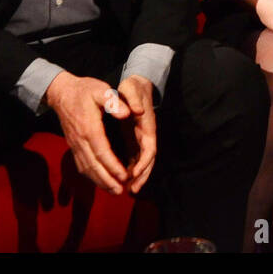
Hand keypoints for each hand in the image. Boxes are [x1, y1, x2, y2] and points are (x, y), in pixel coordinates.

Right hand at [45, 72, 128, 193]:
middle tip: (120, 191)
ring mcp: (75, 144)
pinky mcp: (73, 146)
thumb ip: (114, 101)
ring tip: (114, 191)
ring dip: (99, 181)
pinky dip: (91, 176)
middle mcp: (80, 140)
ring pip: (86, 168)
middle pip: (93, 165)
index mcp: (89, 127)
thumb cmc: (84, 90)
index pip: (101, 151)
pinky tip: (101, 181)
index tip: (124, 176)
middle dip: (107, 180)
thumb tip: (128, 113)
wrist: (61, 92)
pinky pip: (81, 165)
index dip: (112, 166)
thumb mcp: (101, 90)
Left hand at [115, 75, 156, 193]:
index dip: (143, 163)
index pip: (149, 148)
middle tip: (132, 190)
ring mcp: (141, 137)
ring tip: (128, 189)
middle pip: (148, 160)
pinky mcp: (134, 138)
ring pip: (141, 161)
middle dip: (142, 176)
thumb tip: (138, 110)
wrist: (136, 83)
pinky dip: (130, 169)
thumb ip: (134, 98)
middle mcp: (146, 134)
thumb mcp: (132, 88)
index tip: (134, 173)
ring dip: (137, 176)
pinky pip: (134, 157)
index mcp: (147, 125)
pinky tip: (122, 178)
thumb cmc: (132, 86)